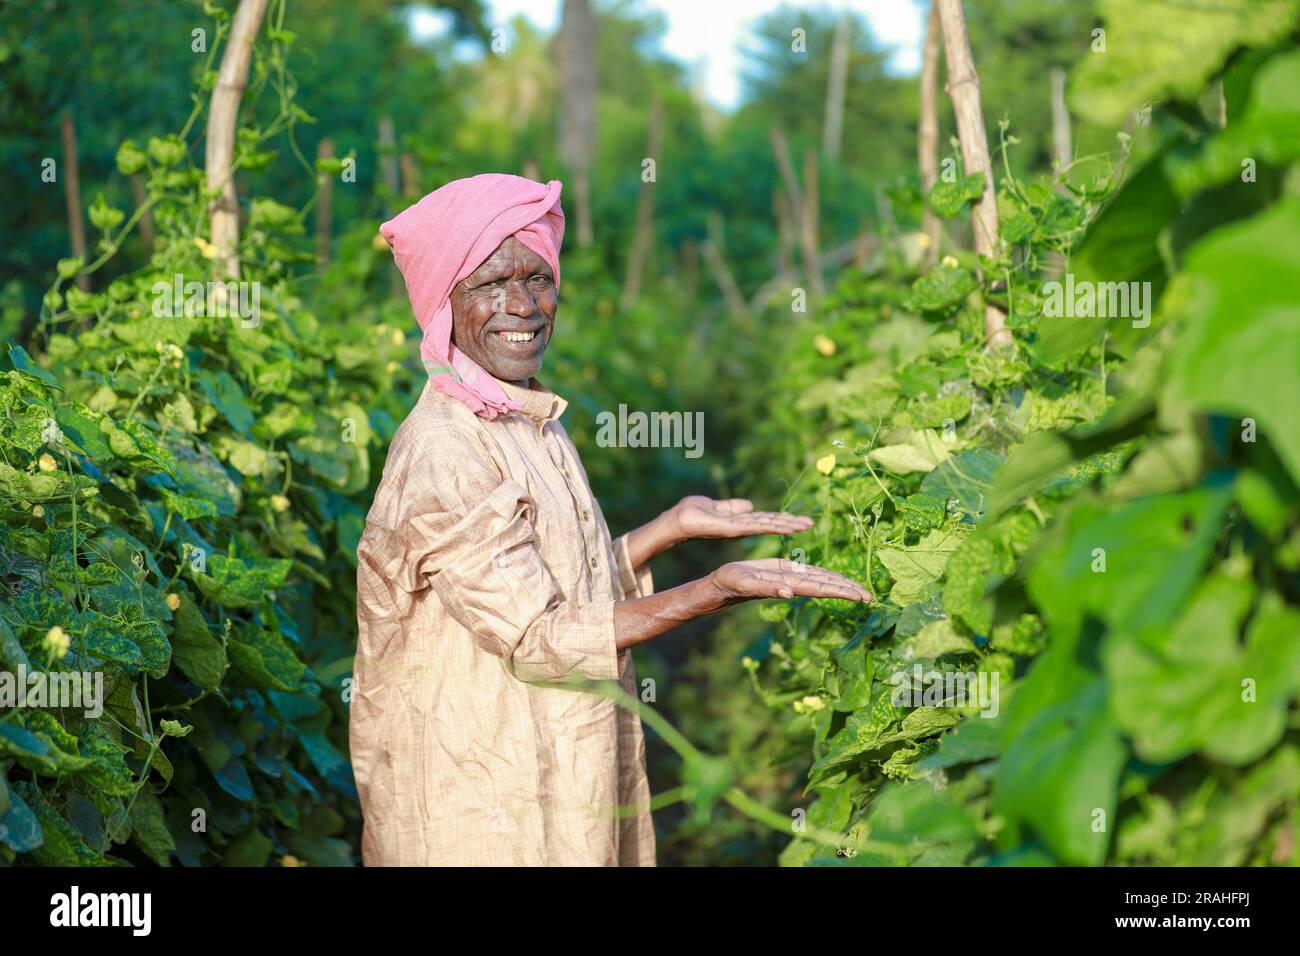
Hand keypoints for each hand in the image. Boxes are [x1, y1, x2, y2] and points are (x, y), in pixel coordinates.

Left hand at [671, 496, 812, 542]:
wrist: (677, 519)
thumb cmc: (691, 513)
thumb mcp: (716, 507)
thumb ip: (732, 507)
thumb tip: (750, 505)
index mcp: (738, 521)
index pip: (763, 520)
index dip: (780, 520)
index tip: (798, 520)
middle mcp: (740, 526)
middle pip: (769, 524)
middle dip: (789, 524)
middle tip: (810, 523)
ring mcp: (738, 528)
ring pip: (766, 525)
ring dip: (786, 525)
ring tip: (805, 524)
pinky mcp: (732, 529)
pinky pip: (756, 526)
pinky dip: (772, 526)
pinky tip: (785, 526)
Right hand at [706, 559, 871, 610]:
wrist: (718, 586)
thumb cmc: (728, 585)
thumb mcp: (746, 584)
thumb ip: (767, 588)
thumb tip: (789, 592)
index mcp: (788, 585)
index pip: (823, 588)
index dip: (843, 592)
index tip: (863, 598)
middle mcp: (793, 583)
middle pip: (826, 586)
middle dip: (848, 590)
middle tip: (871, 597)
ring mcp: (788, 578)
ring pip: (820, 580)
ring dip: (839, 584)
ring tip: (858, 591)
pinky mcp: (782, 571)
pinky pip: (807, 573)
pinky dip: (822, 575)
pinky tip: (831, 577)